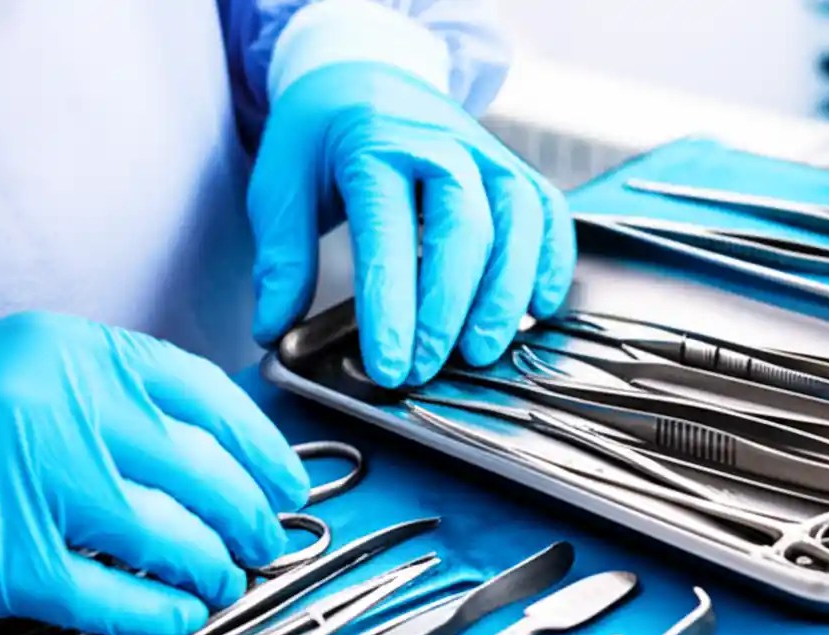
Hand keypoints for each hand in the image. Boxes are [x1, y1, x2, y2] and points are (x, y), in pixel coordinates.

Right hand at [0, 313, 307, 634]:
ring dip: (214, 569)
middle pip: (204, 473)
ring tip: (226, 583)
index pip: (208, 398)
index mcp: (78, 353)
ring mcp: (39, 481)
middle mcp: (68, 407)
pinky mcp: (5, 556)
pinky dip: (158, 612)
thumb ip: (106, 391)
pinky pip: (112, 594)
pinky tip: (178, 616)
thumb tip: (198, 447)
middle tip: (268, 542)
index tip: (287, 480)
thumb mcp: (21, 362)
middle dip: (253, 517)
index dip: (263, 447)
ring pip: (171, 536)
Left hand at [249, 61, 575, 386]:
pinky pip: (548, 212)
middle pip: (462, 227)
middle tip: (427, 368)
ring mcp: (485, 154)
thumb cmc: (321, 136)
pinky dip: (552, 261)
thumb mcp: (280, 182)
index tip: (388, 366)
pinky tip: (539, 309)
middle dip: (447, 307)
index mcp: (374, 146)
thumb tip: (276, 327)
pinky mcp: (511, 167)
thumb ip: (282, 256)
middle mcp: (440, 146)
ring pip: (516, 220)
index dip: (390, 306)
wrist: (365, 71)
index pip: (386, 232)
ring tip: (482, 350)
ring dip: (505, 292)